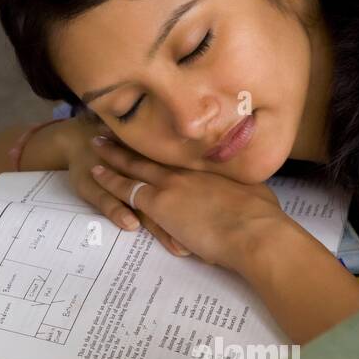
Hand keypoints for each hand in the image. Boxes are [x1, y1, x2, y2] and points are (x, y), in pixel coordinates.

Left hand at [73, 131, 292, 270]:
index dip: (163, 140)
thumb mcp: (255, 194)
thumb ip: (244, 191)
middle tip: (116, 126)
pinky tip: (96, 172)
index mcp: (210, 167)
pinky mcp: (160, 204)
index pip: (179, 151)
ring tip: (96, 142)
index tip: (153, 130)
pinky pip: (127, 189)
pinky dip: (109, 179)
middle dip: (135, 138)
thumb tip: (250, 193)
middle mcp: (188, 169)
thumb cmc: (263, 219)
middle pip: (155, 150)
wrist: (254, 233)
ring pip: (135, 164)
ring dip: (113, 153)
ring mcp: (173, 183)